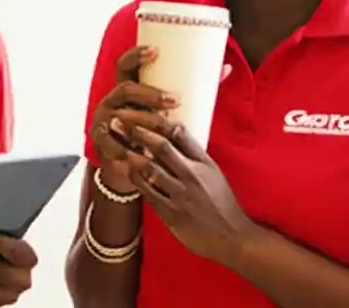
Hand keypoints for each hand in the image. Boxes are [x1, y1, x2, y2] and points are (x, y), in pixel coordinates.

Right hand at [88, 45, 178, 194]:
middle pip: (125, 89)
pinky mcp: (101, 145)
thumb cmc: (151, 128)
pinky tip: (140, 150)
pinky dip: (126, 147)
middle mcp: (111, 101)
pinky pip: (113, 144)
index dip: (137, 55)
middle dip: (150, 93)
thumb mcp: (163, 108)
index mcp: (125, 87)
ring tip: (166, 124)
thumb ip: (190, 89)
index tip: (157, 50)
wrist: (127, 161)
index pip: (125, 64)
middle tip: (175, 99)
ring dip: (143, 119)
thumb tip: (226, 68)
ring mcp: (104, 122)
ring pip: (121, 117)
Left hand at [125, 123, 256, 264]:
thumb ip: (196, 157)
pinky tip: (125, 170)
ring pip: (151, 168)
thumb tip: (176, 138)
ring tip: (117, 142)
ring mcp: (181, 194)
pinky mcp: (171, 213)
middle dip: (139, 131)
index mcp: (204, 163)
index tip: (144, 111)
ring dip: (132, 153)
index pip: (181, 134)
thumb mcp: (214, 174)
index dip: (160, 121)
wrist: (231, 235)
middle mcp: (192, 175)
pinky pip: (148, 192)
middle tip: (121, 120)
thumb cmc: (222, 204)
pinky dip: (135, 179)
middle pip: (162, 146)